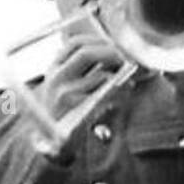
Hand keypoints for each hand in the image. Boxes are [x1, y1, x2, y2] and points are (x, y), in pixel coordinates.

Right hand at [31, 33, 125, 155]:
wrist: (55, 144)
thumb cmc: (66, 114)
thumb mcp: (65, 88)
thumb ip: (80, 71)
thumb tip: (111, 51)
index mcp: (53, 69)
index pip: (75, 43)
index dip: (96, 39)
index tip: (112, 43)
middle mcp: (56, 78)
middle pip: (86, 52)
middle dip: (111, 52)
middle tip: (126, 57)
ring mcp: (65, 93)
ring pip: (101, 75)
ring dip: (119, 74)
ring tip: (129, 77)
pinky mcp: (79, 110)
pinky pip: (106, 94)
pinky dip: (120, 91)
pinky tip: (125, 91)